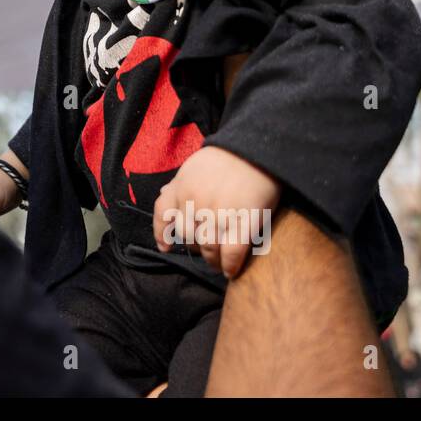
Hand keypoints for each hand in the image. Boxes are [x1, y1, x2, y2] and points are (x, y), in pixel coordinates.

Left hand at [152, 145, 280, 278]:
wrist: (258, 149)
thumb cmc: (227, 157)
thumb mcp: (195, 165)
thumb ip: (180, 182)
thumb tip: (165, 192)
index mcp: (182, 186)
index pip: (163, 214)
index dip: (162, 234)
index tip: (166, 247)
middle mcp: (196, 201)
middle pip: (187, 236)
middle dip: (195, 247)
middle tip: (205, 252)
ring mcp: (219, 213)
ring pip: (208, 248)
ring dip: (213, 260)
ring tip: (218, 264)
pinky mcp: (244, 222)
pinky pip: (232, 253)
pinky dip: (230, 265)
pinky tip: (231, 270)